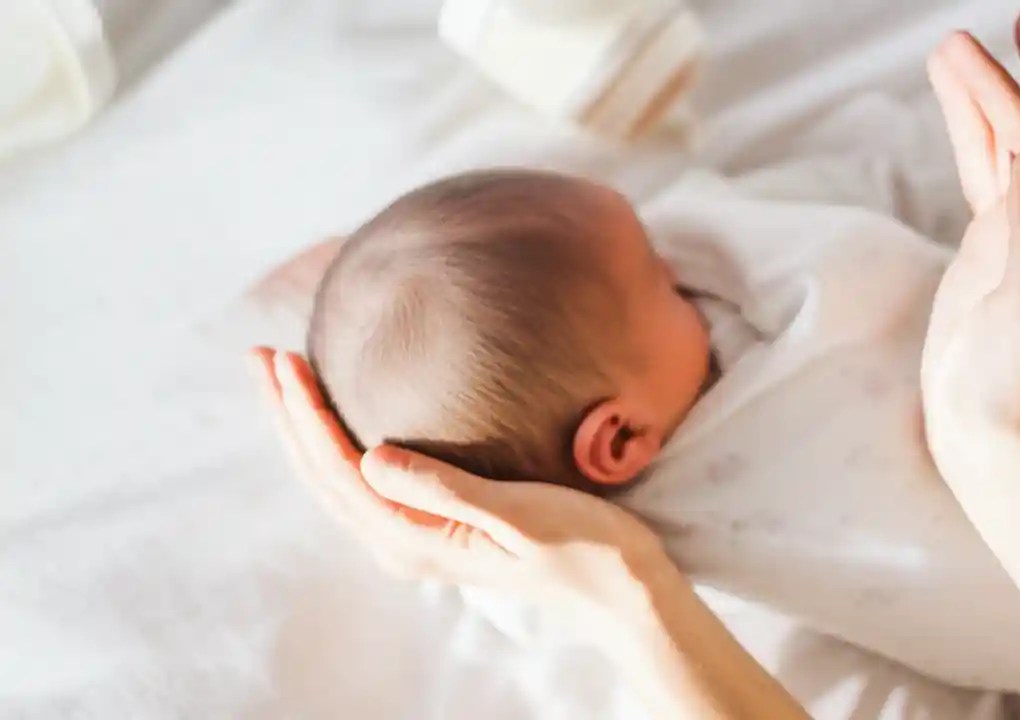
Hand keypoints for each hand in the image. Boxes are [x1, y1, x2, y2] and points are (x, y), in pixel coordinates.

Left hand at [247, 347, 667, 623]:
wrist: (619, 589)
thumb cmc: (583, 547)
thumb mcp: (520, 513)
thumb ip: (445, 489)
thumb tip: (369, 458)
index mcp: (417, 540)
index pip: (339, 469)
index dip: (305, 414)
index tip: (286, 361)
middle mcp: (403, 544)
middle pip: (322, 475)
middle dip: (287, 414)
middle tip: (261, 355)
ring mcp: (415, 539)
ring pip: (335, 480)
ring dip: (303, 428)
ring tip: (281, 378)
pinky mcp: (433, 528)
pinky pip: (361, 484)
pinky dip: (334, 444)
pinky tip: (331, 421)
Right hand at [920, 12, 1019, 488]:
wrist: (997, 446)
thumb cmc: (1017, 392)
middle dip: (997, 83)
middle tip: (952, 41)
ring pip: (1001, 154)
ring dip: (978, 106)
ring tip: (945, 59)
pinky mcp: (988, 259)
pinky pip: (980, 185)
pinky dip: (967, 146)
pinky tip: (958, 122)